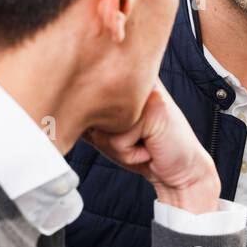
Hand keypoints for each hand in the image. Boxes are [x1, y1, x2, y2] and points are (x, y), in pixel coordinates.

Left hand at [84, 81, 219, 213]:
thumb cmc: (144, 149)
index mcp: (121, 78)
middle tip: (132, 141)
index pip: (83, 97)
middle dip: (105, 139)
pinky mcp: (154, 107)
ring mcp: (145, 89)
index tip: (121, 134)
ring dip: (118, 149)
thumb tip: (66, 115)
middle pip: (89, 113)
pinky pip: (119, 141)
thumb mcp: (108, 133)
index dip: (93, 127)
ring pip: (103, 128)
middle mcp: (133, 78)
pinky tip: (150, 148)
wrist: (181, 169)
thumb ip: (87, 119)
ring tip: (142, 143)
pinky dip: (130, 154)